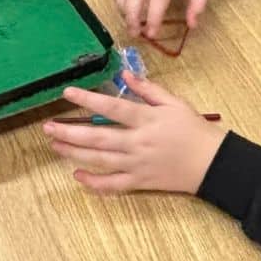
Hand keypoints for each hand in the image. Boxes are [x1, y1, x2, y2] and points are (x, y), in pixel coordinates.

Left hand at [42, 75, 226, 194]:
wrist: (213, 163)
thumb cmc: (194, 129)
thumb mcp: (175, 102)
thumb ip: (148, 89)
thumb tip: (124, 75)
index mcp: (147, 119)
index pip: (112, 108)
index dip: (88, 100)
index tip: (68, 93)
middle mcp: (138, 142)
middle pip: (98, 137)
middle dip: (70, 132)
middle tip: (47, 127)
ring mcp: (137, 164)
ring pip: (100, 160)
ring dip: (74, 153)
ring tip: (54, 145)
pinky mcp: (140, 182)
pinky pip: (113, 185)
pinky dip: (94, 183)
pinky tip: (77, 175)